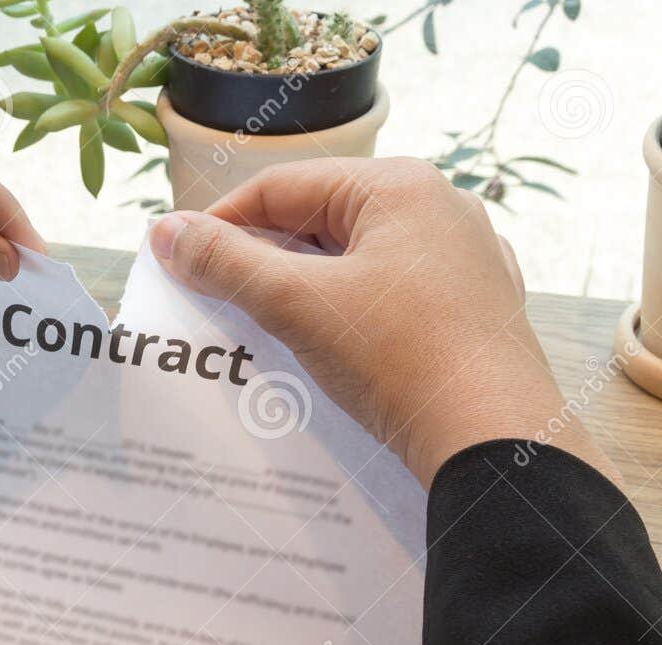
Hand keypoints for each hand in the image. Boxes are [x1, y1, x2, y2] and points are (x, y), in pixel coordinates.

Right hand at [148, 158, 616, 488]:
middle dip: (264, 262)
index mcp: (401, 186)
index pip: (284, 187)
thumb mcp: (298, 306)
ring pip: (360, 263)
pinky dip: (353, 319)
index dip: (221, 224)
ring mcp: (467, 261)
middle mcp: (442, 209)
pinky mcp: (477, 312)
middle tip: (217, 303)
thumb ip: (227, 264)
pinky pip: (396, 299)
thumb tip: (166, 232)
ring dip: (305, 293)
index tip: (179, 262)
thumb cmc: (402, 361)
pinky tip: (331, 355)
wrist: (495, 441)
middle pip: (323, 221)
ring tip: (265, 334)